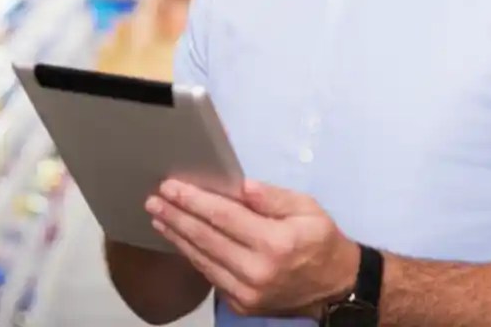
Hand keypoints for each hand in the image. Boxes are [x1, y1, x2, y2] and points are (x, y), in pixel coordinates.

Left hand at [145, 178, 358, 317]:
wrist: (336, 288)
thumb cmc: (321, 241)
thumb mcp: (308, 209)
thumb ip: (273, 198)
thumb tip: (241, 185)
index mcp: (275, 243)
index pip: (224, 217)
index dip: (194, 200)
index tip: (171, 186)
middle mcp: (257, 271)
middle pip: (206, 238)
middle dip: (176, 216)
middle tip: (154, 200)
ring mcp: (247, 292)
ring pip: (202, 260)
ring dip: (177, 236)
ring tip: (159, 217)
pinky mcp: (241, 304)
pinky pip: (209, 275)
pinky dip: (192, 256)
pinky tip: (180, 240)